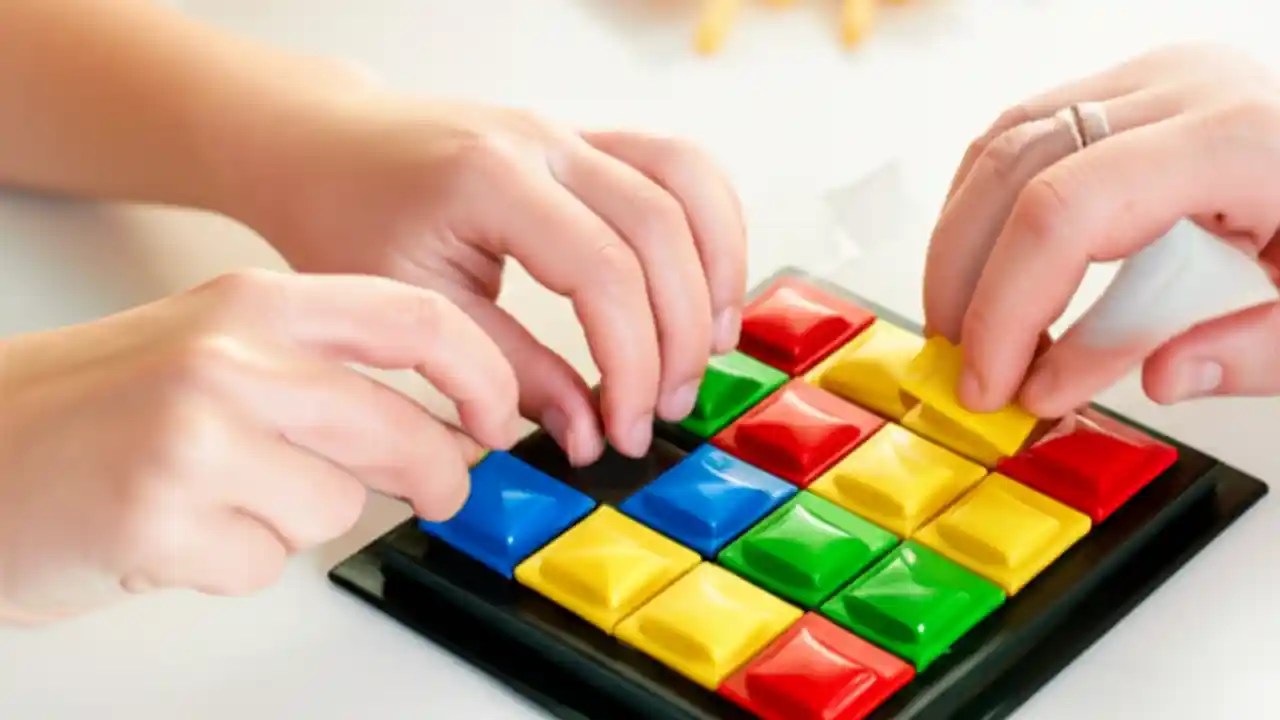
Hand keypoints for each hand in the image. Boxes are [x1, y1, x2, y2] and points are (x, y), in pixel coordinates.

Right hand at [0, 271, 518, 623]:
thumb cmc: (97, 404)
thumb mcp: (213, 345)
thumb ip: (318, 369)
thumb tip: (438, 421)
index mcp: (252, 303)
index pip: (416, 321)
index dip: (483, 375)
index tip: (500, 417)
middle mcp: (229, 356)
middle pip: (398, 431)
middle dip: (435, 477)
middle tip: (439, 491)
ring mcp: (193, 434)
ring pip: (336, 506)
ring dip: (297, 519)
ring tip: (225, 498)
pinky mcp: (159, 515)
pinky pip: (264, 561)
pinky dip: (234, 561)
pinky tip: (179, 531)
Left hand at [223, 92, 745, 466]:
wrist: (329, 148)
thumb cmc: (351, 221)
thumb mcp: (415, 311)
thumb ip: (509, 373)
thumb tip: (589, 433)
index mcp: (490, 181)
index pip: (603, 273)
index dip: (633, 363)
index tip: (626, 429)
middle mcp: (543, 142)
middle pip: (660, 231)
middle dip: (681, 335)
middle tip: (668, 408)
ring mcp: (572, 130)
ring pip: (688, 182)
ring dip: (718, 270)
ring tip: (713, 348)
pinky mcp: (588, 139)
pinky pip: (680, 166)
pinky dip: (712, 226)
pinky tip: (706, 286)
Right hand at [923, 43, 1279, 416]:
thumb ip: (1253, 348)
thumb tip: (1156, 379)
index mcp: (1241, 138)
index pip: (1065, 212)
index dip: (1006, 307)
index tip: (992, 382)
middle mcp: (1186, 90)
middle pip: (1015, 170)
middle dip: (969, 282)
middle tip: (968, 369)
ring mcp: (1156, 81)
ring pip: (1005, 145)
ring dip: (966, 245)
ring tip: (971, 330)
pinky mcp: (1137, 94)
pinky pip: (1029, 138)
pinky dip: (992, 213)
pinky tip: (995, 274)